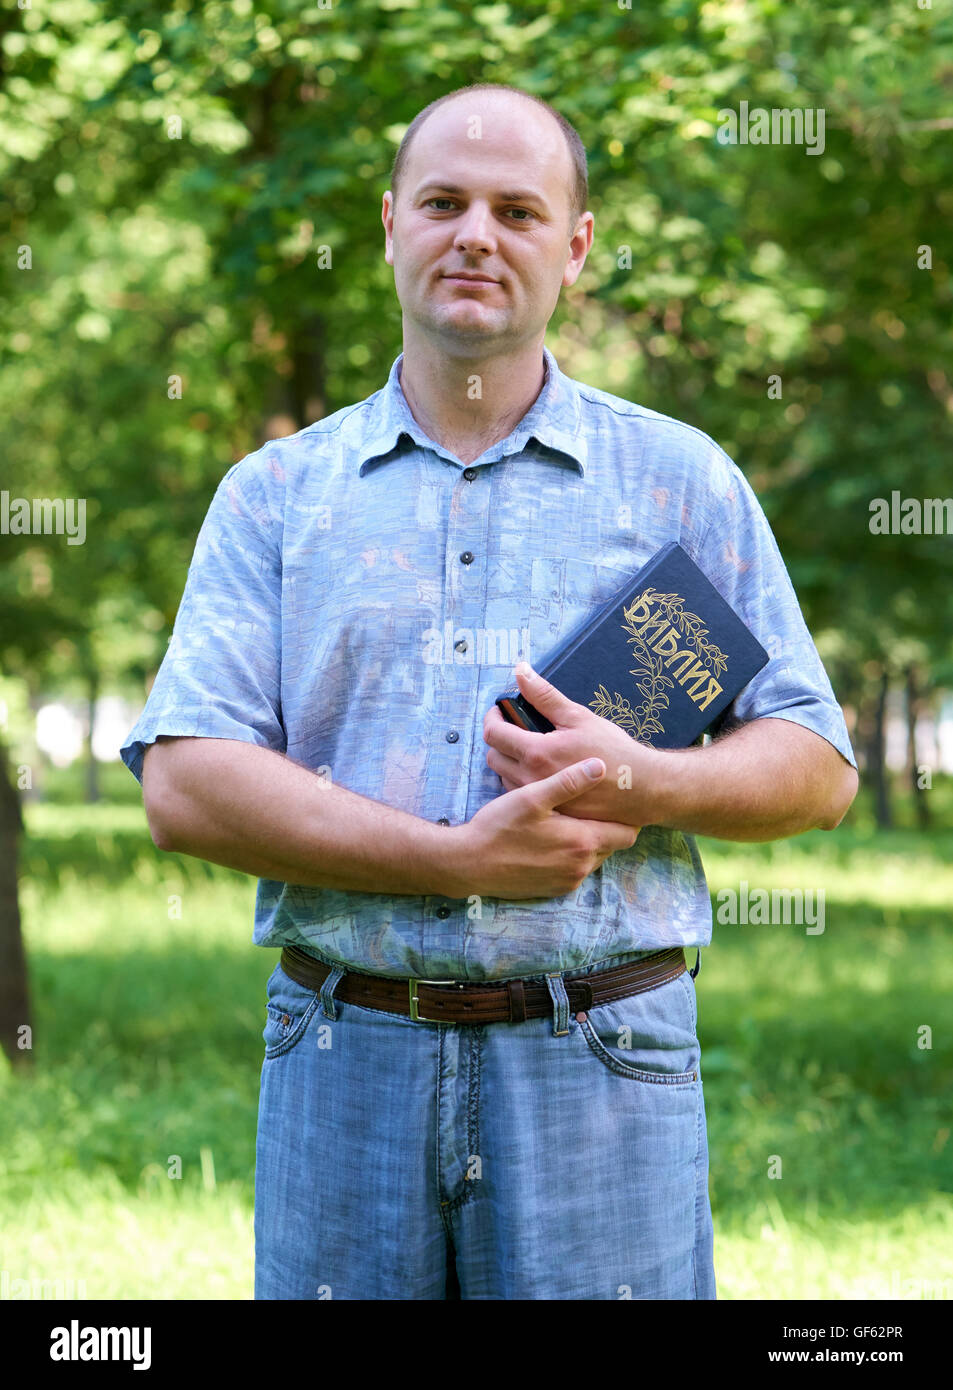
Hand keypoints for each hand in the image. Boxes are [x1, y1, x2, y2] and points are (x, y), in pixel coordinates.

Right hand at [447, 757, 638, 899]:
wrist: (469, 864)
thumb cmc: (499, 827)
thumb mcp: (532, 797)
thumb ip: (568, 781)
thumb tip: (600, 765)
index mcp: (583, 841)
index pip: (627, 832)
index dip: (625, 815)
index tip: (615, 799)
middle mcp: (582, 866)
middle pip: (613, 845)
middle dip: (607, 826)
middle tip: (593, 805)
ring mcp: (569, 881)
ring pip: (596, 858)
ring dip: (589, 841)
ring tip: (570, 820)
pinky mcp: (555, 890)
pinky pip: (578, 870)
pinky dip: (574, 855)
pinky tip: (555, 839)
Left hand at [483, 661, 664, 825]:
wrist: (639, 788)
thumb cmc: (612, 750)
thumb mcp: (578, 716)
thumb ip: (544, 695)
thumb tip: (520, 670)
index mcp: (536, 752)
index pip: (493, 734)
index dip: (492, 717)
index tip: (500, 710)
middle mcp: (530, 779)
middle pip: (493, 757)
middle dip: (498, 738)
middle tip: (514, 727)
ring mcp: (538, 798)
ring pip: (504, 776)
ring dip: (509, 760)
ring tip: (529, 748)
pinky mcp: (547, 810)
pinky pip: (520, 792)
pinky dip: (521, 778)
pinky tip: (540, 769)